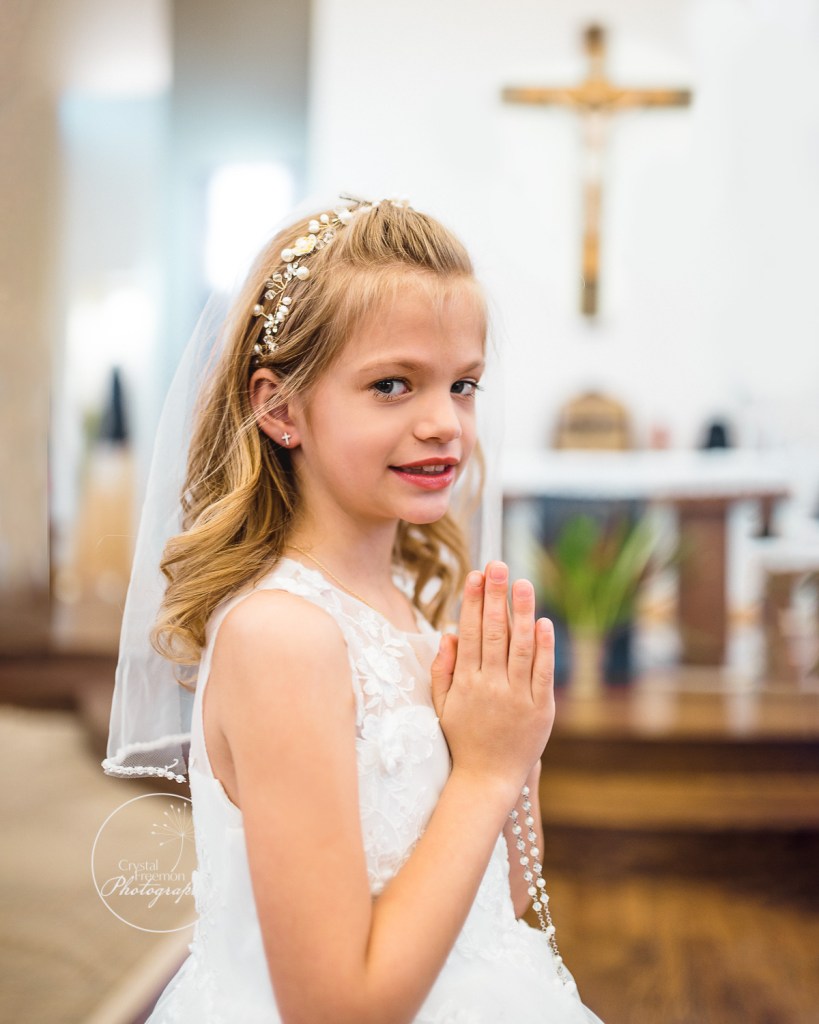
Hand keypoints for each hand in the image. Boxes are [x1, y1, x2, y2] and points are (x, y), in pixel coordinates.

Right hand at [430, 561, 554, 795]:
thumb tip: (448, 634)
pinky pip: (543, 673)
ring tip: (523, 583)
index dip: (472, 602)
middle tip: (498, 565)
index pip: (469, 633)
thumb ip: (442, 669)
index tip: (476, 574)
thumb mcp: (442, 705)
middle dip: (495, 596)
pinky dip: (545, 647)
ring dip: (522, 613)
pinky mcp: (541, 710)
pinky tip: (545, 622)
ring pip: (520, 648)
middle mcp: (490, 686)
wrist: (487, 779)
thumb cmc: (463, 738)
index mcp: (465, 683)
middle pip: (493, 633)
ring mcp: (517, 698)